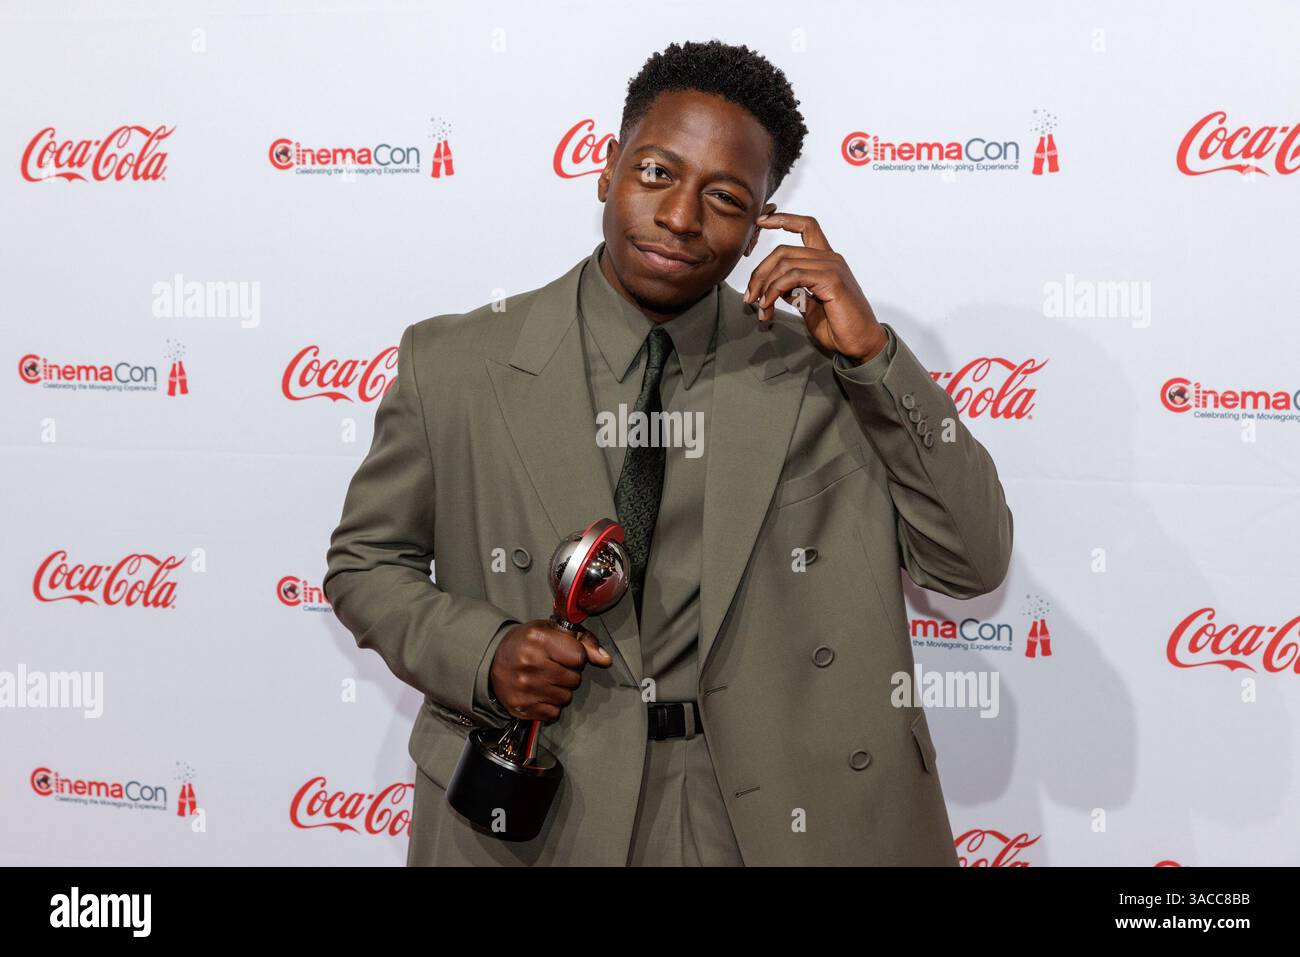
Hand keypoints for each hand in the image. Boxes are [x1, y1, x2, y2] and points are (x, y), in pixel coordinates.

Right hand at [488, 619, 612, 722]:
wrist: (493, 661)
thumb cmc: (527, 643)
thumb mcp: (553, 631)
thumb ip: (583, 642)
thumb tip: (605, 659)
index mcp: (539, 639)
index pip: (579, 657)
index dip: (577, 656)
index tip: (565, 654)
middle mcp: (529, 663)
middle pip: (574, 679)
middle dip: (569, 674)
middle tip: (553, 667)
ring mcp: (524, 687)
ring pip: (566, 698)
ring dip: (561, 691)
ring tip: (546, 679)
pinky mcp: (521, 707)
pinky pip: (554, 713)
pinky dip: (551, 706)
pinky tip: (540, 693)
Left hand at [742, 210, 887, 363]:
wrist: (861, 344)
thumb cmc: (838, 327)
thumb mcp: (808, 305)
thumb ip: (793, 290)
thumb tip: (774, 285)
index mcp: (826, 260)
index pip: (806, 226)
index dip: (782, 219)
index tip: (760, 221)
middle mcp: (830, 258)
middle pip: (784, 250)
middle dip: (759, 273)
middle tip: (749, 297)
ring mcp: (832, 267)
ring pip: (785, 263)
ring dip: (764, 287)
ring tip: (760, 309)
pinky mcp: (832, 280)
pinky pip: (792, 277)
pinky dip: (773, 291)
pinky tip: (768, 306)